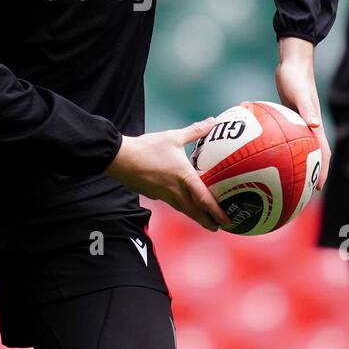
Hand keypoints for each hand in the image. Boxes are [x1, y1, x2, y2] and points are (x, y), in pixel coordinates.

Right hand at [105, 119, 230, 230]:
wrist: (121, 159)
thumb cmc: (148, 148)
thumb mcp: (173, 137)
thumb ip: (195, 131)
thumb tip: (212, 122)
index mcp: (184, 177)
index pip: (204, 199)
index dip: (217, 212)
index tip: (227, 221)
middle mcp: (176, 191)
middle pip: (195, 212)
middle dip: (207, 221)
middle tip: (218, 227)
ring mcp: (163, 195)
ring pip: (183, 209)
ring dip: (195, 216)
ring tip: (203, 219)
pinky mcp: (154, 195)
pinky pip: (171, 203)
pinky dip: (181, 206)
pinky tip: (181, 202)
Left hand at [275, 36, 330, 191]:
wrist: (292, 61)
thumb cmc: (296, 76)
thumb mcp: (300, 92)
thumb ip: (307, 108)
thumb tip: (314, 124)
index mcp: (313, 125)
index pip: (322, 153)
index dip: (322, 172)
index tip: (318, 189)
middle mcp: (307, 127)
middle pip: (310, 156)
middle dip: (307, 174)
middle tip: (299, 192)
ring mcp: (298, 123)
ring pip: (295, 148)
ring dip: (290, 163)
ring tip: (278, 180)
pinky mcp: (287, 118)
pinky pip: (281, 137)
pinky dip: (273, 146)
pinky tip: (257, 153)